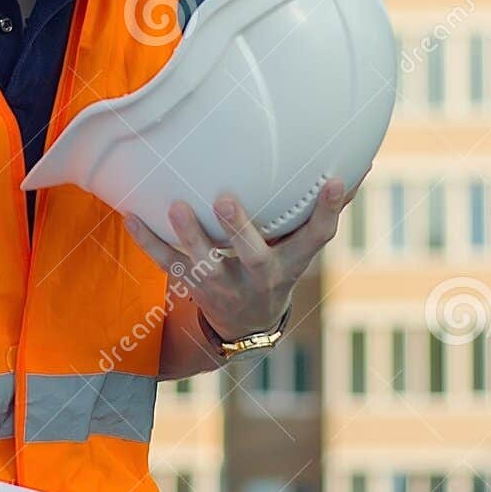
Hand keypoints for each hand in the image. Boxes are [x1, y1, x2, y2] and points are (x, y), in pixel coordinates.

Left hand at [123, 170, 367, 340]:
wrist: (246, 326)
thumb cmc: (279, 267)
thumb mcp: (302, 247)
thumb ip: (323, 211)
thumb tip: (360, 165)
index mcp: (291, 263)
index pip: (317, 238)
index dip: (327, 211)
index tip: (334, 180)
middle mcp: (258, 277)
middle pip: (252, 256)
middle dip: (239, 229)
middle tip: (226, 199)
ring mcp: (222, 285)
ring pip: (203, 264)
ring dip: (188, 236)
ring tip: (175, 206)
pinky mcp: (192, 286)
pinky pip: (167, 265)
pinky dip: (148, 242)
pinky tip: (131, 215)